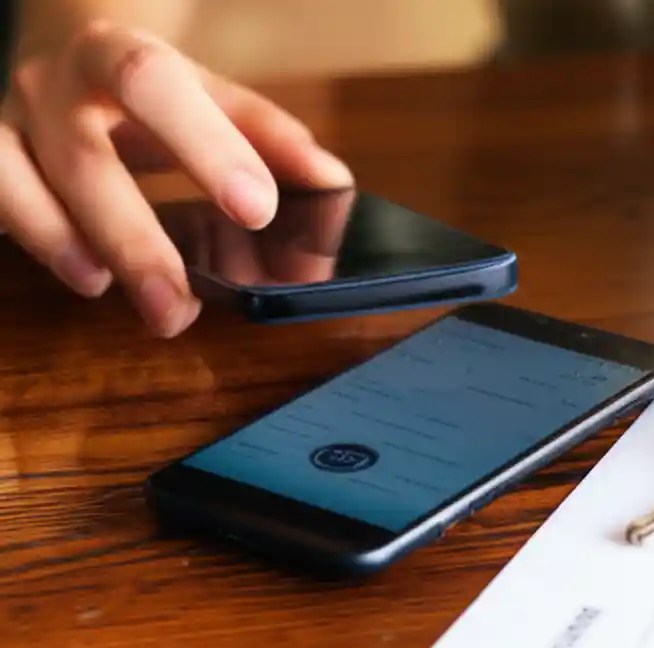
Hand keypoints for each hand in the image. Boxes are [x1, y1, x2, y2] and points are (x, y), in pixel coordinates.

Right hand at [0, 21, 351, 336]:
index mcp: (124, 57)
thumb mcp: (212, 98)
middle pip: (86, 157)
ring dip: (70, 248)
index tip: (259, 208)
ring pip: (19, 183)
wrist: (68, 48)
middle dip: (135, 239)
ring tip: (128, 297)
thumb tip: (332, 180)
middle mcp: (56, 85)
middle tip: (180, 303)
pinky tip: (85, 276)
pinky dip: (35, 240)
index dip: (207, 147)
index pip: (158, 88)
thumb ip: (269, 137)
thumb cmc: (154, 89)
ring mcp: (13, 123)